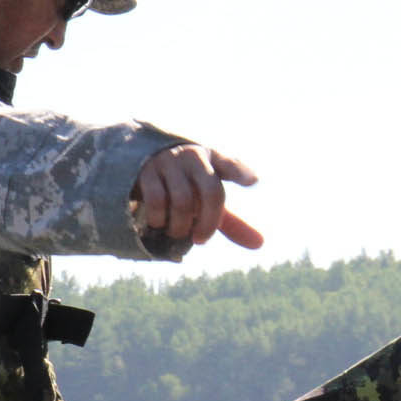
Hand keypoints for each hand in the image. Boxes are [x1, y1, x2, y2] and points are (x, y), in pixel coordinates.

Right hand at [135, 144, 263, 249]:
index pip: (230, 164)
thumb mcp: (206, 200)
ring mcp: (168, 161)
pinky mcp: (145, 170)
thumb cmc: (184, 186)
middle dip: (209, 222)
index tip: (253, 181)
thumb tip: (260, 244)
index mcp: (212, 159)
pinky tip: (158, 224)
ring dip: (181, 225)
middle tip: (201, 240)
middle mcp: (192, 156)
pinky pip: (157, 200)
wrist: (140, 166)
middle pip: (211, 191)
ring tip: (177, 232)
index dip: (241, 172)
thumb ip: (231, 221)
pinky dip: (159, 219)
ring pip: (183, 200)